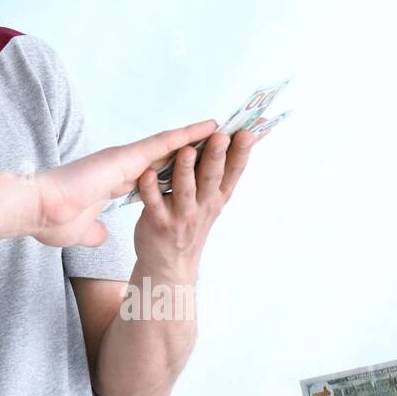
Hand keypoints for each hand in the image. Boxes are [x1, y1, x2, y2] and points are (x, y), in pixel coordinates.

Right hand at [31, 118, 218, 247]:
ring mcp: (124, 159)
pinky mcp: (124, 157)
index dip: (174, 169)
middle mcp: (122, 167)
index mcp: (114, 183)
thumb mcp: (80, 231)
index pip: (151, 174)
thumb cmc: (51, 219)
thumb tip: (100, 235)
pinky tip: (207, 128)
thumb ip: (94, 231)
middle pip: (165, 156)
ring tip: (226, 127)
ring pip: (169, 145)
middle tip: (222, 138)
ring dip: (198, 137)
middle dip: (193, 149)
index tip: (194, 164)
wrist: (35, 209)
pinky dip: (186, 135)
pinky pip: (162, 144)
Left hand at [132, 121, 266, 278]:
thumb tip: (240, 138)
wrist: (171, 263)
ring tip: (187, 149)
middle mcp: (203, 205)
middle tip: (221, 136)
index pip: (234, 171)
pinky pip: (153, 202)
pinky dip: (150, 187)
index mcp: (217, 196)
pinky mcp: (159, 222)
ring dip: (185, 169)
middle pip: (211, 177)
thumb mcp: (213, 200)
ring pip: (184, 189)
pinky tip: (148, 173)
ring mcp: (181, 214)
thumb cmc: (191, 222)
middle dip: (216, 156)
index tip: (248, 132)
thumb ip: (221, 171)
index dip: (242, 152)